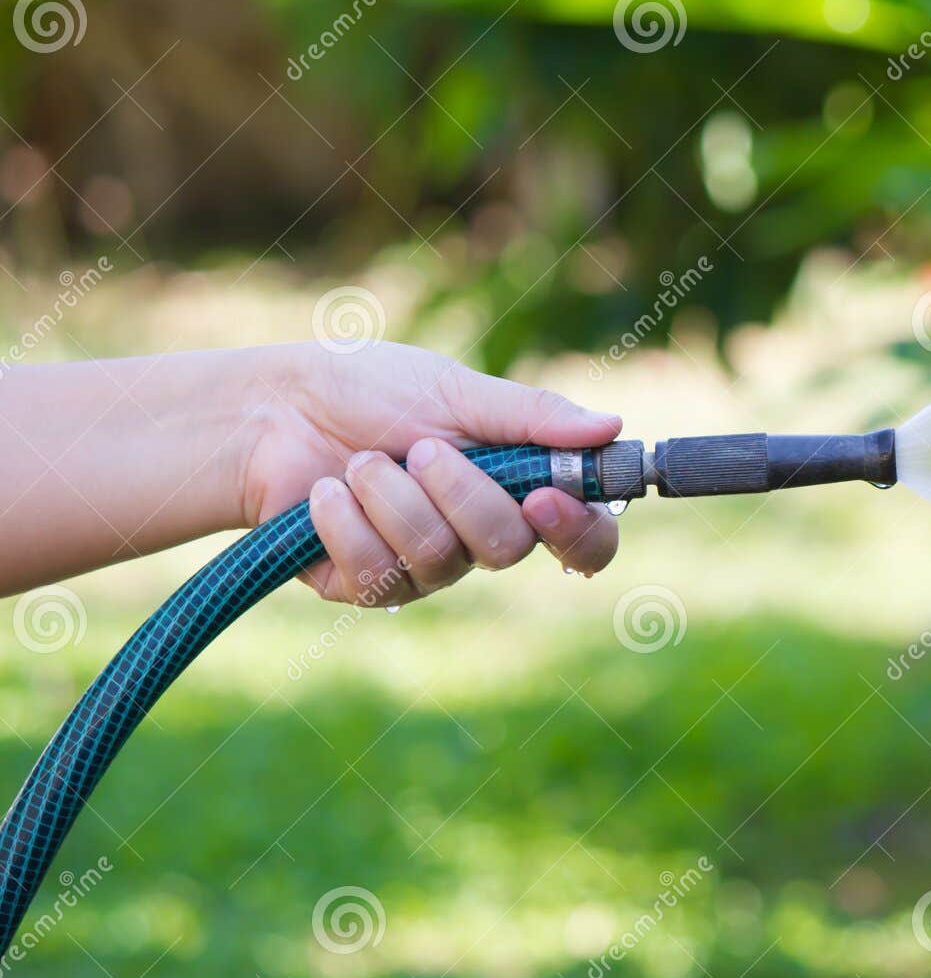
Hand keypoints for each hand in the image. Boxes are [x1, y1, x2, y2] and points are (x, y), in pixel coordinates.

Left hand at [242, 342, 620, 604]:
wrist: (271, 412)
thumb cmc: (369, 391)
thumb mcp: (456, 391)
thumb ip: (532, 416)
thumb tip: (611, 427)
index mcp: (520, 487)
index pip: (585, 539)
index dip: (579, 532)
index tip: (544, 499)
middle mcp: (481, 535)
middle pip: (508, 547)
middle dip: (460, 492)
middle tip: (420, 447)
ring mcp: (426, 567)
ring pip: (440, 558)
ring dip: (393, 498)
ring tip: (359, 462)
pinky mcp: (367, 587)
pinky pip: (379, 576)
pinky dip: (347, 524)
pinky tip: (325, 495)